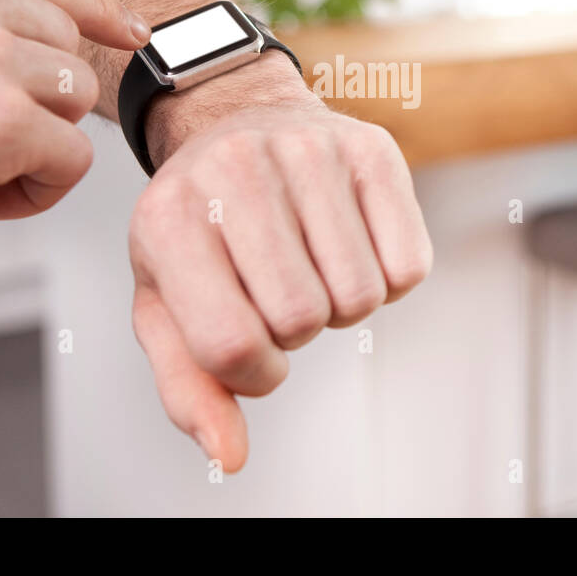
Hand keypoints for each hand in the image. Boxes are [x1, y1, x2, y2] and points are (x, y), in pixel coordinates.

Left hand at [128, 55, 432, 470]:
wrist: (236, 118)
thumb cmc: (201, 223)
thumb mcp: (167, 299)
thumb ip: (189, 385)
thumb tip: (229, 457)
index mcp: (168, 219)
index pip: (230, 346)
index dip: (253, 373)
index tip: (252, 346)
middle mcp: (234, 172)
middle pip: (301, 319)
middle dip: (296, 332)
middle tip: (280, 292)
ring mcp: (308, 153)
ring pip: (360, 296)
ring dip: (342, 306)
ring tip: (310, 264)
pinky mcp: (372, 150)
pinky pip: (409, 266)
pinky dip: (388, 279)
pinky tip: (349, 245)